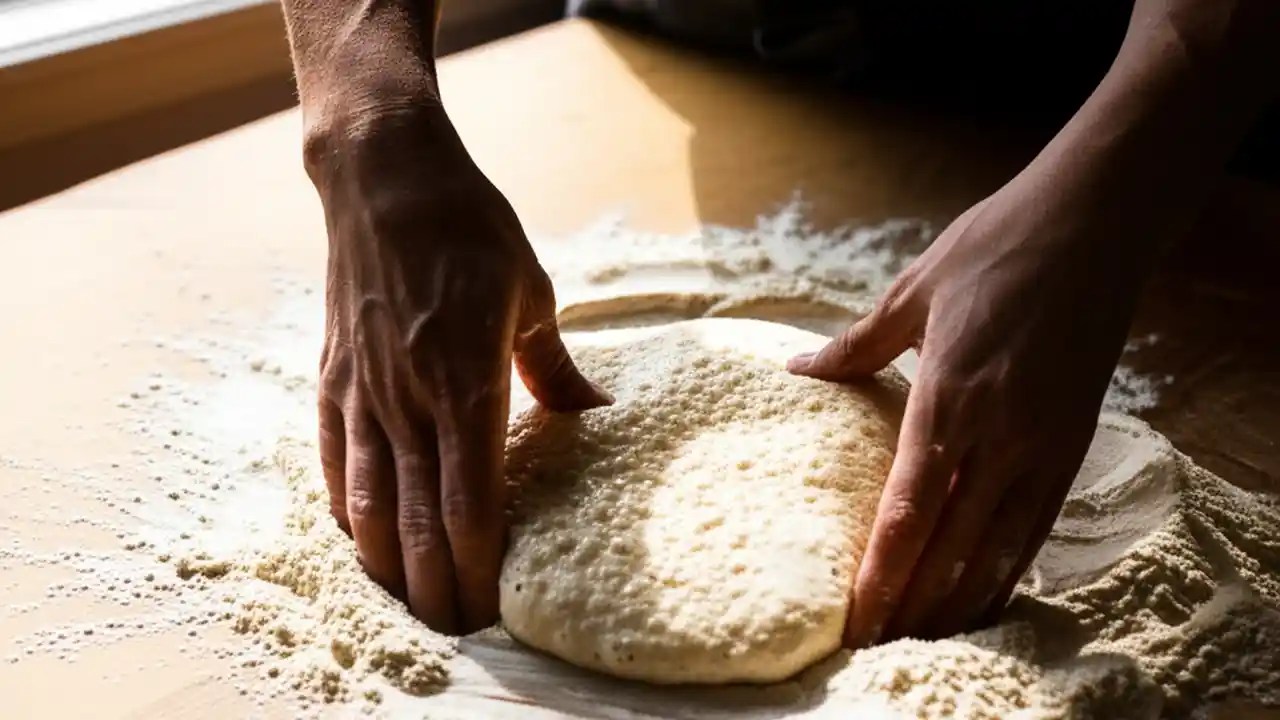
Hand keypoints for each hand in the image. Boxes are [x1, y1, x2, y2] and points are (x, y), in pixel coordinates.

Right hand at [308, 106, 610, 633]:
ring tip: (410, 605)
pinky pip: (331, 462)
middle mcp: (408, 399)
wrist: (386, 179)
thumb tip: (595, 410)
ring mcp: (362, 392)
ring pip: (366, 504)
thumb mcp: (532, 292)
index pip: (470, 500)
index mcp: (467, 381)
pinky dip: (345, 510)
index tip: (494, 608)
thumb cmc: (469, 229)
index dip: (480, 564)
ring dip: (388, 564)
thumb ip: (554, 366)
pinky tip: (360, 538)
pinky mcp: (332, 378)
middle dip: (437, 586)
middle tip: (457, 631)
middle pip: (415, 521)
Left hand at [788, 166, 1144, 646]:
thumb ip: (855, 346)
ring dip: (959, 599)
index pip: (907, 510)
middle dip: (912, 602)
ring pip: (998, 546)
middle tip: (876, 645)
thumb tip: (800, 371)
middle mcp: (999, 432)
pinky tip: (986, 594)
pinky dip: (1010, 567)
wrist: (1092, 224)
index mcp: (947, 396)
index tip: (856, 614)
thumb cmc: (993, 248)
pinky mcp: (1073, 440)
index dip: (881, 571)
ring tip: (922, 636)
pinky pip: (1039, 523)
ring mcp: (1043, 441)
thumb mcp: (911, 291)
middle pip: (950, 544)